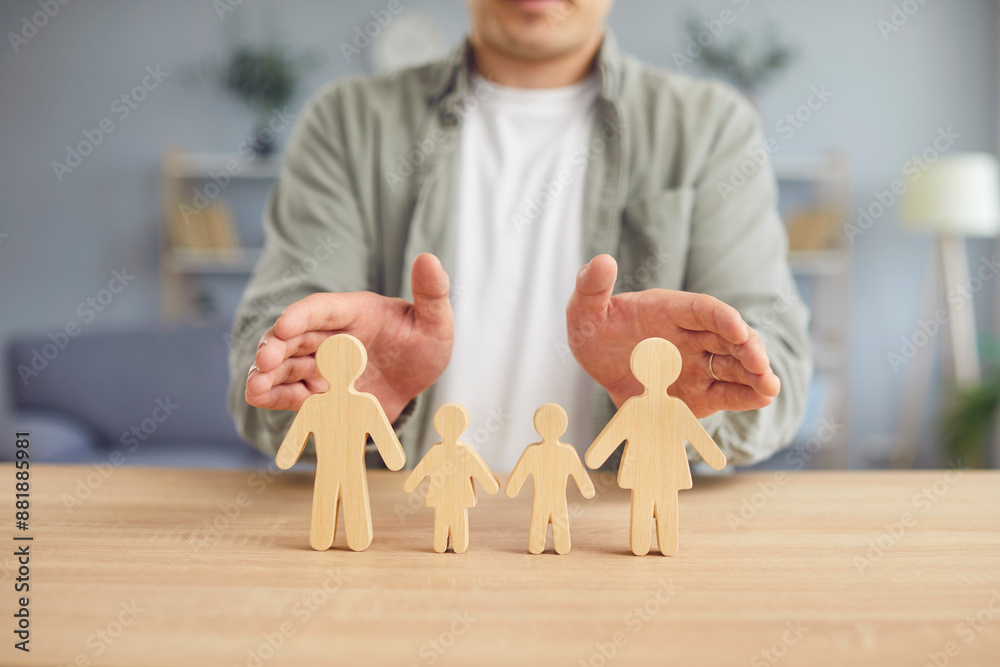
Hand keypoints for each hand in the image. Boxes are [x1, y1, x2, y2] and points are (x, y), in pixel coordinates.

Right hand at [246, 253, 453, 420]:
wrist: (415, 385)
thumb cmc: (424, 346)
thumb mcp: (436, 323)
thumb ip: (432, 294)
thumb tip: (429, 258)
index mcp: (353, 312)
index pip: (321, 308)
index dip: (301, 315)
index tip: (285, 325)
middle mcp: (330, 335)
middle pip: (295, 337)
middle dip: (276, 347)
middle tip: (265, 360)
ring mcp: (320, 364)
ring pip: (287, 365)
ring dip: (268, 374)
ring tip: (255, 386)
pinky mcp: (317, 392)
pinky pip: (291, 393)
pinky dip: (274, 395)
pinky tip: (259, 397)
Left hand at [566, 254, 779, 417]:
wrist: (599, 372)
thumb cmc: (594, 334)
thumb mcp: (583, 311)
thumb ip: (591, 287)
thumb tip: (601, 260)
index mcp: (670, 310)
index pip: (703, 309)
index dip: (722, 317)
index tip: (737, 327)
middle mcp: (692, 335)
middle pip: (728, 338)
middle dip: (748, 348)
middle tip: (759, 362)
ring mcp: (700, 364)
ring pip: (735, 366)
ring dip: (755, 374)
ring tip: (770, 386)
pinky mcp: (701, 394)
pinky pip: (728, 394)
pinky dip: (746, 396)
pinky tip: (762, 397)